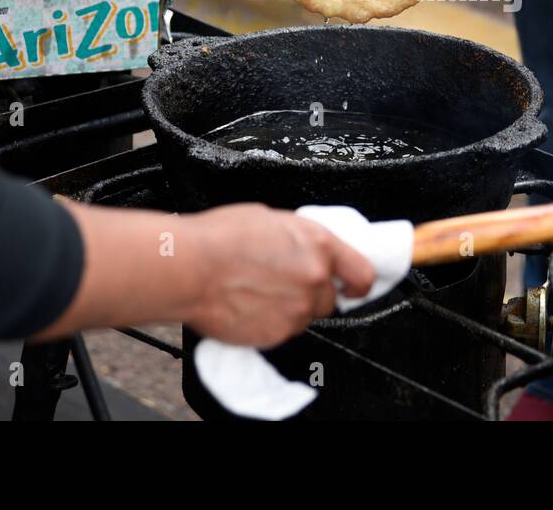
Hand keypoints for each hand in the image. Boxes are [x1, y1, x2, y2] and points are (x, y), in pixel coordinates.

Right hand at [186, 204, 375, 347]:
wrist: (189, 268)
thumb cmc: (220, 238)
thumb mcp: (271, 219)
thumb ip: (300, 238)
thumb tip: (305, 247)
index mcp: (319, 245)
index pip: (363, 273)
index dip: (358, 283)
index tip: (352, 287)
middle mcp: (314, 279)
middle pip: (329, 299)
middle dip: (311, 295)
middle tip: (283, 284)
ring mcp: (297, 310)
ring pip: (304, 316)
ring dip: (289, 309)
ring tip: (258, 292)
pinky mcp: (276, 334)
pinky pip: (281, 331)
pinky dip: (269, 323)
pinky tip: (248, 306)